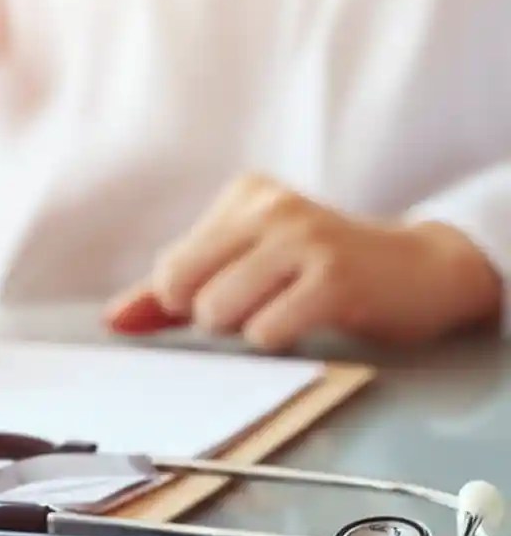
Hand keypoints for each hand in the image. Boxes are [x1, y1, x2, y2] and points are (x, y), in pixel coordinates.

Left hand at [105, 173, 501, 350]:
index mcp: (243, 196)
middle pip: (181, 287)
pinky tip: (309, 319)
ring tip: (287, 309)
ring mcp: (303, 239)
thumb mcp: (246, 267)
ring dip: (247, 329)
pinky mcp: (334, 278)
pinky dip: (278, 339)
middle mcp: (270, 207)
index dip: (190, 302)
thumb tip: (113, 319)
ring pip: (217, 310)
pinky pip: (266, 330)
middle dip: (210, 315)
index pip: (168, 268)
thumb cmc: (322, 272)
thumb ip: (173, 292)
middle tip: (262, 304)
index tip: (240, 292)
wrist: (421, 270)